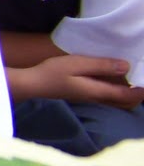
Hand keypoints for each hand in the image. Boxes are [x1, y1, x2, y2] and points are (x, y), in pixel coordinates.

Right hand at [9, 53, 143, 107]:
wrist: (32, 84)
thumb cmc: (52, 72)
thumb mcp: (77, 64)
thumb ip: (101, 66)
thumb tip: (126, 66)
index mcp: (98, 91)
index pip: (128, 95)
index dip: (142, 90)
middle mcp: (97, 97)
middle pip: (126, 102)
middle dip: (138, 94)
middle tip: (141, 79)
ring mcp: (90, 97)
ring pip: (118, 99)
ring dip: (128, 91)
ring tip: (132, 77)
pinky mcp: (84, 93)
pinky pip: (108, 94)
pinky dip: (117, 89)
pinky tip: (114, 76)